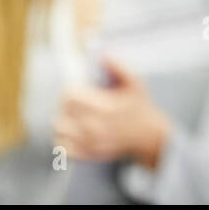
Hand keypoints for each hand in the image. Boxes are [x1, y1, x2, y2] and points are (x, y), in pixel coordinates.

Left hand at [54, 57, 172, 168]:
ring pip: (60, 130)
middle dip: (67, 104)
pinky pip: (62, 147)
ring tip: (74, 116)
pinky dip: (63, 139)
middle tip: (77, 101)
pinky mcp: (88, 154)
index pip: (70, 96)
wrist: (149, 137)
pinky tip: (73, 132)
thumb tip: (103, 55)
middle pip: (62, 112)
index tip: (79, 88)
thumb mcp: (135, 83)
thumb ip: (119, 67)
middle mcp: (95, 127)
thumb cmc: (140, 107)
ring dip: (63, 120)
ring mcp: (91, 143)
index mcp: (105, 107)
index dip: (71, 89)